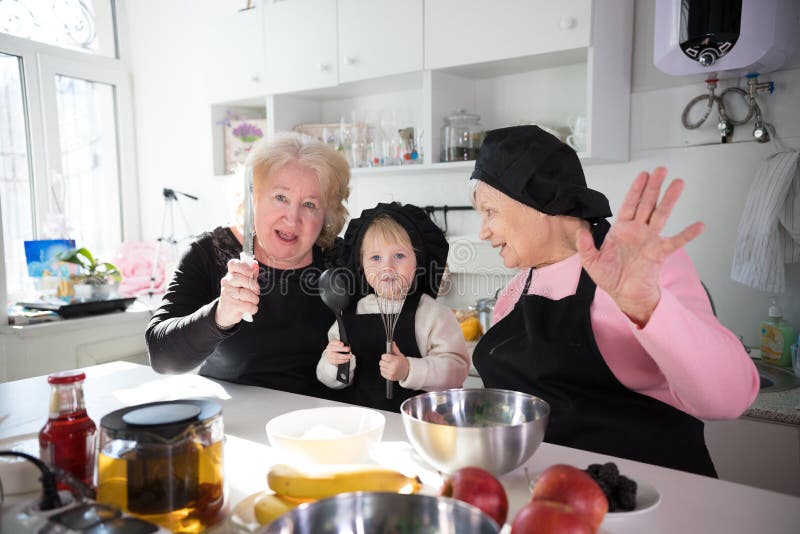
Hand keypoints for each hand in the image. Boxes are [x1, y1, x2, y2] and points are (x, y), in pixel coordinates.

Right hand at [215, 258, 259, 327]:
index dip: (243, 267)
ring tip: (253, 300)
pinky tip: (251, 308)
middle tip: (256, 291)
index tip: (250, 273)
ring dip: (254, 299)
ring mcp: (227, 293)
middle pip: (241, 279)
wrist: (226, 312)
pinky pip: (247, 305)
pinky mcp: (230, 305)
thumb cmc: (239, 295)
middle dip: (253, 286)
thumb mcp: (245, 283)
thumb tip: (255, 264)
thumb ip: (251, 273)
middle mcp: (227, 282)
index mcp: (231, 274)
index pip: (233, 264)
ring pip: (245, 293)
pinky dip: (253, 308)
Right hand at [324, 339, 351, 365]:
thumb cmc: (336, 348)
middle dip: (342, 349)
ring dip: (344, 356)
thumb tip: (348, 346)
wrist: (330, 354)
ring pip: (336, 356)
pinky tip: (347, 359)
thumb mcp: (338, 344)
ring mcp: (329, 355)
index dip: (338, 343)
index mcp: (331, 343)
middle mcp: (329, 349)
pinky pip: (337, 361)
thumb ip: (342, 344)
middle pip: (335, 349)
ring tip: (349, 356)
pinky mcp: (331, 360)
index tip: (343, 344)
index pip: (334, 342)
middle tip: (348, 349)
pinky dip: (343, 360)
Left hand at [380, 341, 409, 381]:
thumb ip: (394, 349)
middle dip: (384, 361)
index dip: (384, 356)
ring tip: (389, 366)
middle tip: (388, 361)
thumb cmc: (403, 363)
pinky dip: (384, 371)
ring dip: (384, 366)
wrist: (407, 372)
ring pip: (381, 368)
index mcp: (396, 360)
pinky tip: (389, 370)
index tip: (387, 356)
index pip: (384, 357)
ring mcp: (391, 373)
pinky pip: (382, 373)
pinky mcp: (390, 377)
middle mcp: (393, 367)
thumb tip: (392, 343)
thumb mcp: (400, 355)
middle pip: (381, 362)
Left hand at [576, 167, 704, 325]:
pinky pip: (676, 241)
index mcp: (620, 230)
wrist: (624, 295)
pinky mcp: (659, 253)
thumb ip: (585, 245)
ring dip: (670, 199)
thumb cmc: (610, 278)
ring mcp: (650, 240)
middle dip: (654, 187)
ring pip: (661, 215)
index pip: (629, 205)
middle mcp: (637, 231)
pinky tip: (699, 225)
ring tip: (678, 183)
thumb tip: (582, 230)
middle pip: (647, 204)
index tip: (643, 175)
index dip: (636, 189)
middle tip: (662, 170)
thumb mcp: (590, 262)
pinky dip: (687, 234)